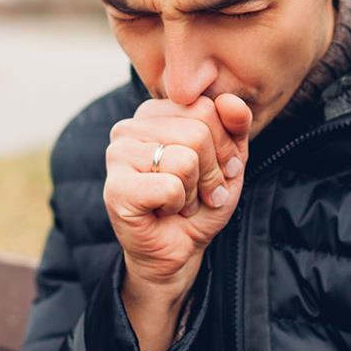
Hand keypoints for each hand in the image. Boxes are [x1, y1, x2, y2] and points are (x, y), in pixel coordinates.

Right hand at [104, 93, 251, 294]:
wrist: (178, 249)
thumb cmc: (200, 202)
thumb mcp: (229, 159)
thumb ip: (234, 126)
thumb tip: (229, 100)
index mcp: (154, 112)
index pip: (207, 108)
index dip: (223, 147)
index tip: (215, 170)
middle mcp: (129, 126)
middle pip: (197, 132)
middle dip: (211, 171)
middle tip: (198, 192)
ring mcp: (117, 156)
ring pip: (185, 159)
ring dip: (194, 191)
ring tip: (180, 201)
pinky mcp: (116, 188)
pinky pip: (171, 187)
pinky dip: (178, 205)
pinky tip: (163, 211)